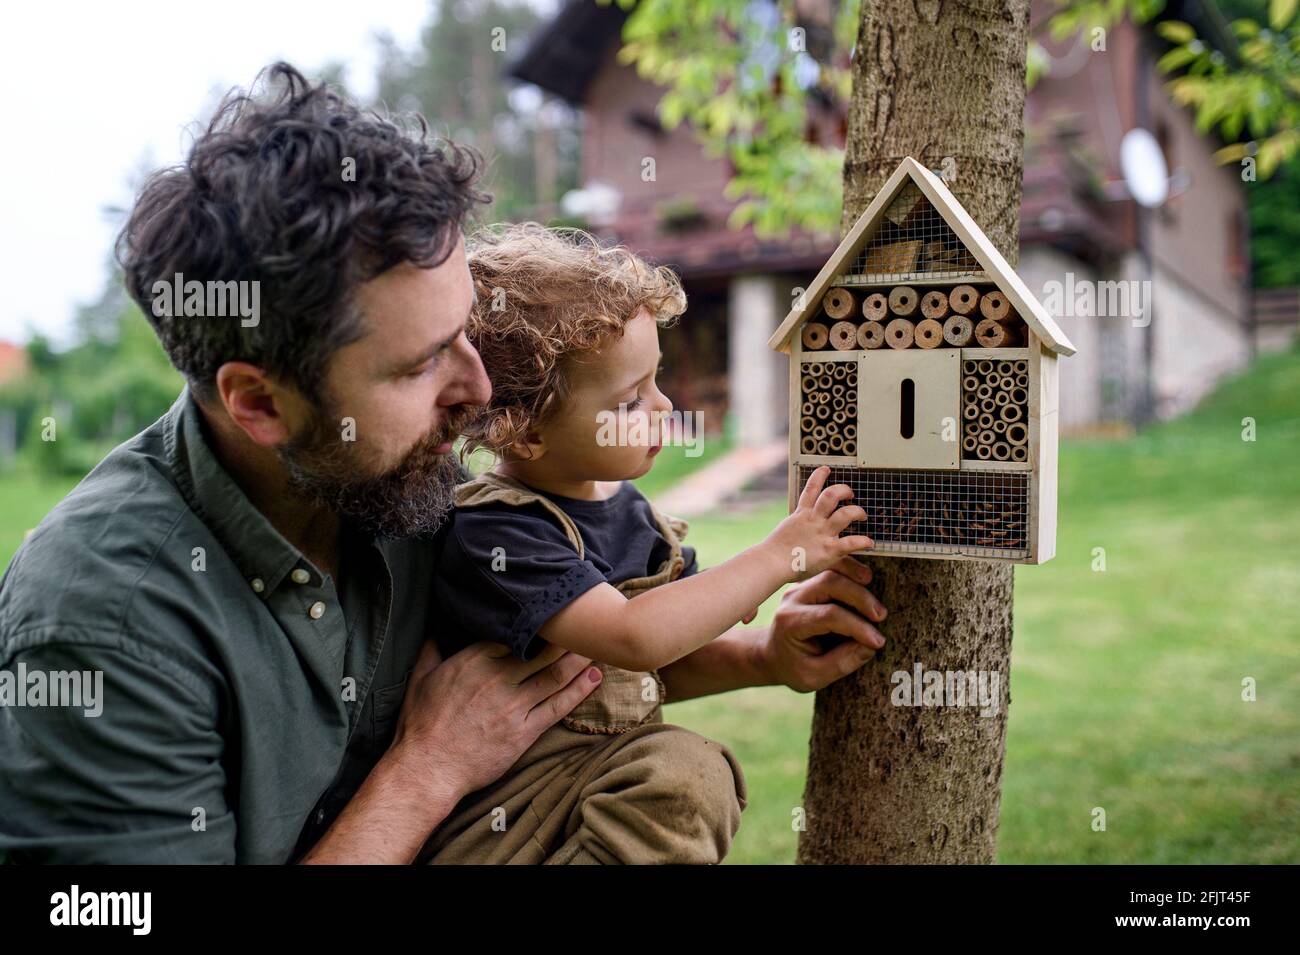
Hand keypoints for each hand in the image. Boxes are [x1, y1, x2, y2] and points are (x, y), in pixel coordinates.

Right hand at [389, 640, 600, 800]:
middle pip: (541, 651)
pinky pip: (558, 706)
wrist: (429, 768)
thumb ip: (429, 651)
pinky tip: (594, 677)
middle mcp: (498, 678)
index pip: (513, 634)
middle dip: (565, 637)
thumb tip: (433, 630)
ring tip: (597, 645)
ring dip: (578, 660)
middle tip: (585, 625)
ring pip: (555, 675)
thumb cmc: (421, 726)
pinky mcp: (525, 731)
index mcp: (474, 660)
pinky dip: (579, 690)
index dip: (535, 625)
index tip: (552, 617)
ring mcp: (514, 705)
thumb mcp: (419, 680)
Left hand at [756, 556, 886, 692]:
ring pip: (832, 572)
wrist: (772, 655)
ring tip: (877, 605)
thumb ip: (842, 663)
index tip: (878, 642)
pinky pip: (832, 572)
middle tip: (882, 616)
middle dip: (860, 598)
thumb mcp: (814, 677)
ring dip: (858, 584)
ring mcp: (800, 588)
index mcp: (790, 623)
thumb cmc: (793, 667)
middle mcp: (793, 599)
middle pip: (830, 584)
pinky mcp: (810, 584)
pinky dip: (852, 576)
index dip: (857, 627)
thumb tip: (871, 646)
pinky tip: (868, 585)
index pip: (829, 616)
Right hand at [767, 465, 872, 581]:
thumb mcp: (785, 531)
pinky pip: (851, 542)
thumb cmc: (774, 552)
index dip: (819, 476)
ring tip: (862, 515)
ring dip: (857, 512)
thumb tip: (796, 528)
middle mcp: (814, 520)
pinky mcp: (829, 550)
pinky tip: (869, 543)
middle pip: (831, 495)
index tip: (826, 469)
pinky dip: (863, 542)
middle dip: (844, 490)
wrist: (771, 563)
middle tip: (850, 493)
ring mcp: (822, 534)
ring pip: (845, 514)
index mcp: (801, 515)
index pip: (811, 489)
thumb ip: (796, 527)